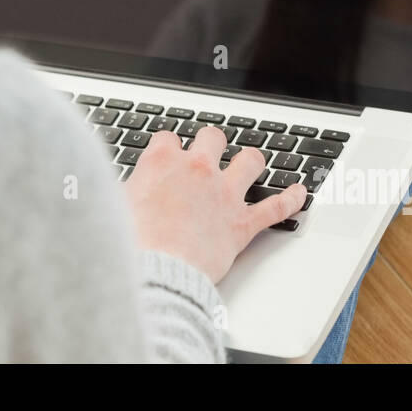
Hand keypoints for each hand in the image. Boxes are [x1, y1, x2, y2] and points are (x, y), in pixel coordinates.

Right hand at [124, 125, 307, 283]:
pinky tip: (300, 193)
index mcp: (162, 162)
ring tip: (252, 163)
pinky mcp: (242, 223)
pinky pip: (276, 207)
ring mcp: (224, 194)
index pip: (168, 138)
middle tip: (207, 155)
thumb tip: (112, 188)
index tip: (168, 156)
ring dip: (251, 161)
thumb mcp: (114, 206)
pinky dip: (291, 199)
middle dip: (210, 143)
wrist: (156, 274)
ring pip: (250, 161)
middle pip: (212, 137)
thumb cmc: (131, 244)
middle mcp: (197, 169)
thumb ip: (123, 190)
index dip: (168, 148)